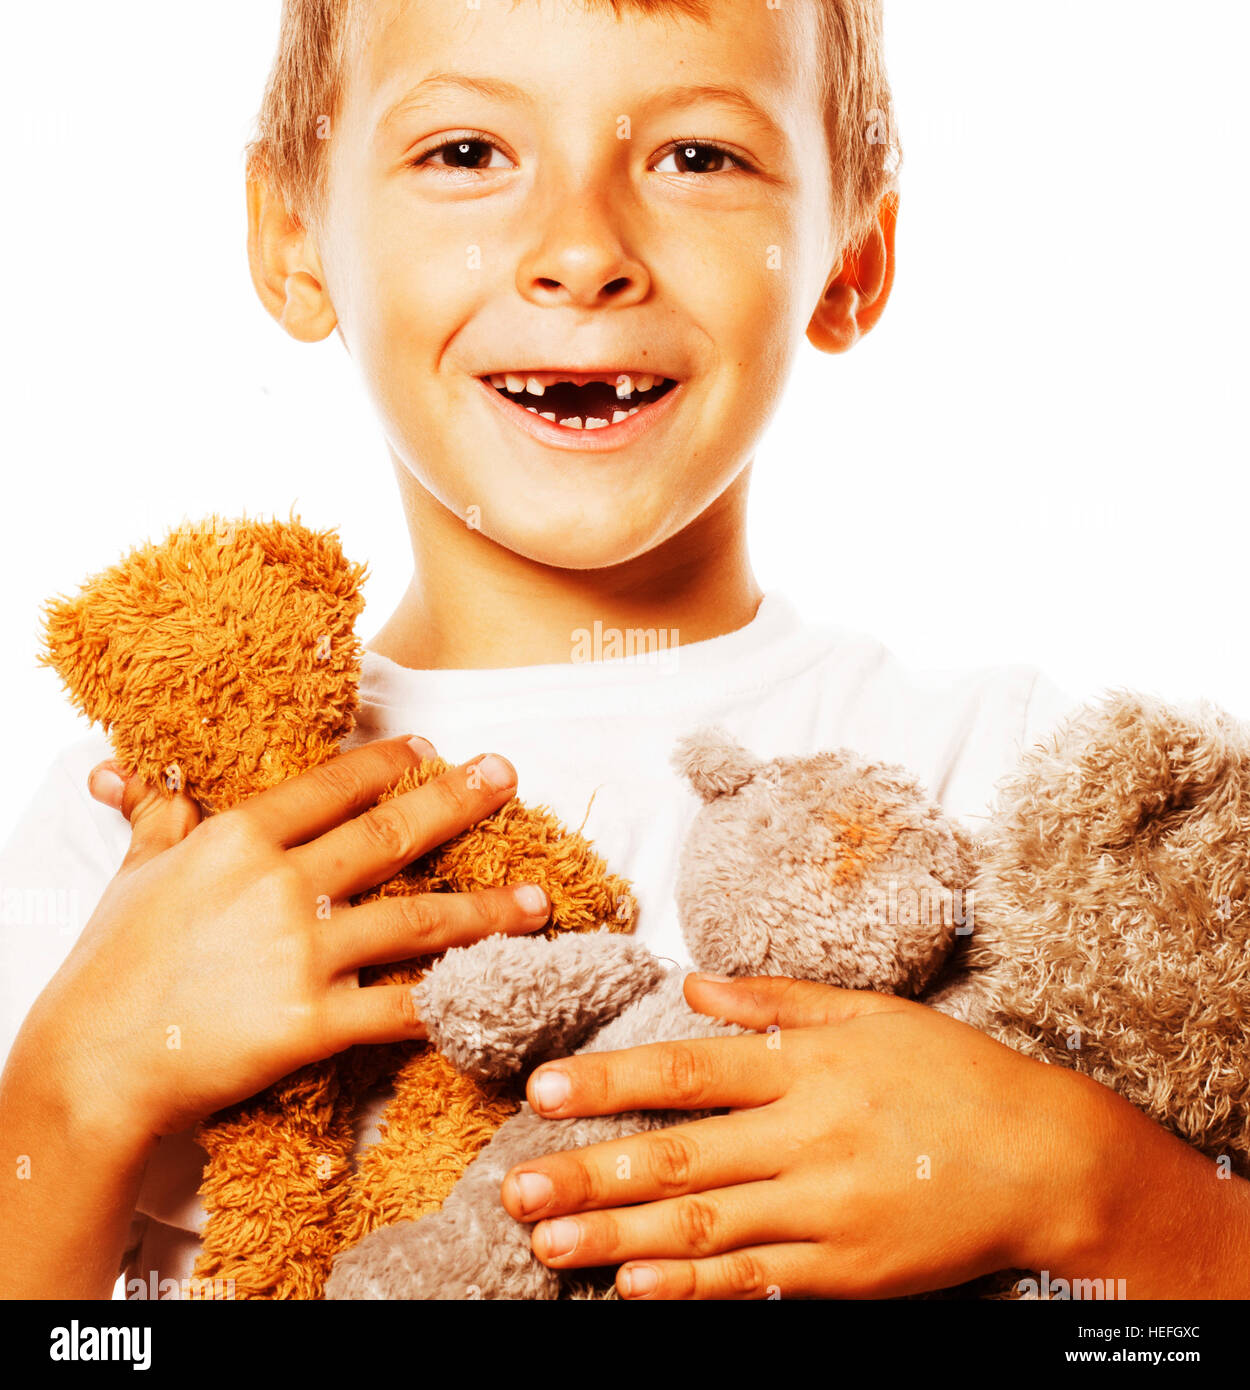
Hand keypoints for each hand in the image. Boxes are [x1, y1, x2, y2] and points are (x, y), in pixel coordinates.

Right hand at [18, 737, 550, 1145]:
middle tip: (506, 775)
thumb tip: (145, 778)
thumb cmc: (110, 966)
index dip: (388, 764)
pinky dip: (451, 999)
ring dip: (486, 909)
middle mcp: (281, 885)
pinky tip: (495, 988)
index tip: (429, 748)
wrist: (91, 1063)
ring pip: (418, 920)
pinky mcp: (313, 1022)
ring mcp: (302, 954)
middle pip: (391, 834)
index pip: (332, 787)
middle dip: (458, 802)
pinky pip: (400, 1006)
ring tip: (537, 900)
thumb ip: (159, 821)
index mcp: (240, 840)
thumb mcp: (134, 874)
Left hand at [500, 974, 1110, 1299]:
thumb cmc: (954, 1074)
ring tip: (548, 1242)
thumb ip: (778, 1002)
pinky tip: (634, 1286)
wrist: (1046, 1159)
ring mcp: (826, 1210)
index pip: (689, 1070)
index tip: (544, 1090)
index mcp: (809, 1065)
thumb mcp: (871, 1014)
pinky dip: (691, 1287)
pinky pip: (755, 1280)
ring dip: (616, 1235)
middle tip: (516, 1187)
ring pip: (703, 1224)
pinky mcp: (846, 1271)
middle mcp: (808, 1136)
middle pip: (679, 1156)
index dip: (612, 1081)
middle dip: (589, 1171)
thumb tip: (696, 987)